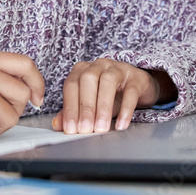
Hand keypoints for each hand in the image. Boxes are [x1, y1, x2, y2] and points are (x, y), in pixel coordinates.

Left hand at [52, 58, 176, 133]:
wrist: (138, 86)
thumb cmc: (111, 94)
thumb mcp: (91, 103)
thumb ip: (74, 111)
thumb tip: (57, 124)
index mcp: (83, 69)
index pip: (71, 85)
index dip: (69, 107)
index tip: (70, 129)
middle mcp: (99, 65)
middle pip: (88, 79)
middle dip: (85, 107)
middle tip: (85, 129)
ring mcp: (118, 68)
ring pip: (108, 81)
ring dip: (103, 107)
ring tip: (101, 128)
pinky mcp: (136, 77)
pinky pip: (130, 91)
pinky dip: (125, 109)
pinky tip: (121, 124)